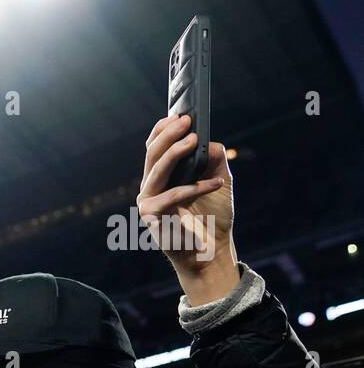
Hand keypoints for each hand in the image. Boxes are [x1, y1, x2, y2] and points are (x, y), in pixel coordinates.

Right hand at [137, 114, 237, 304]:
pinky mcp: (153, 218)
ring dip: (175, 152)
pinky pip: (173, 196)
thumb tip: (210, 141)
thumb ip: (214, 161)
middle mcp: (150, 189)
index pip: (154, 149)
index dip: (163, 130)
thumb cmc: (212, 218)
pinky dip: (196, 187)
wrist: (212, 252)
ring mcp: (148, 203)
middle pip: (151, 155)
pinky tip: (216, 183)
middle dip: (168, 135)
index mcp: (161, 179)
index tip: (179, 114)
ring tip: (194, 140)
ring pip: (156, 171)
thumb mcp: (218, 182)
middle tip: (186, 122)